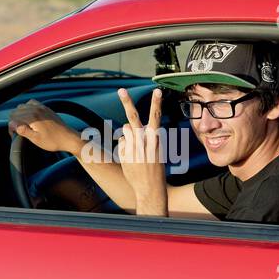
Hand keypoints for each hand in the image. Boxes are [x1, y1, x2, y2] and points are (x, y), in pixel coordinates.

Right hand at [8, 99, 82, 155]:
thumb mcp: (36, 139)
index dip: (11, 127)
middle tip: (19, 131)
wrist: (68, 138)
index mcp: (32, 117)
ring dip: (21, 114)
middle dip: (15, 120)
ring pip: (22, 106)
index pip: (13, 118)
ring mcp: (41, 107)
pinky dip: (28, 109)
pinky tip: (31, 118)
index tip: (14, 135)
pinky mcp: (46, 108)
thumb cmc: (53, 141)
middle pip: (16, 111)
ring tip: (24, 125)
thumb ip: (23, 130)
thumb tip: (12, 124)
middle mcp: (36, 109)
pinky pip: (32, 103)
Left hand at [116, 88, 167, 215]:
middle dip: (128, 103)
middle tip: (121, 90)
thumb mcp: (156, 150)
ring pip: (125, 130)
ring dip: (129, 134)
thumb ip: (144, 137)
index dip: (156, 103)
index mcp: (155, 139)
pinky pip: (122, 143)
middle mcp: (143, 141)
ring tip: (138, 148)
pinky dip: (126, 148)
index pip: (155, 117)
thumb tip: (125, 127)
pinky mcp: (124, 154)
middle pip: (133, 118)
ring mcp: (132, 147)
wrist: (150, 188)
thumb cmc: (155, 168)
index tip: (157, 91)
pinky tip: (133, 159)